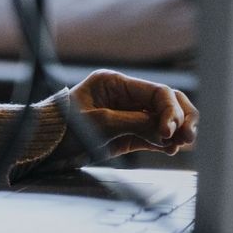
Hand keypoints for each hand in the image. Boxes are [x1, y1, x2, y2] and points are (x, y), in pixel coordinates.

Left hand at [67, 69, 197, 157]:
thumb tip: (166, 131)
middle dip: (182, 119)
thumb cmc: (62, 129)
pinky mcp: (129, 134)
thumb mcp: (99, 123)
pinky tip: (170, 150)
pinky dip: (166, 142)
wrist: (44, 147)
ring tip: (178, 146)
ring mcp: (129, 115)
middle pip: (168, 102)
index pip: (157, 92)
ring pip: (167, 119)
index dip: (170, 111)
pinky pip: (157, 135)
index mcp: (115, 83)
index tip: (169, 131)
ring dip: (178, 131)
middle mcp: (126, 96)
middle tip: (188, 138)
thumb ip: (135, 124)